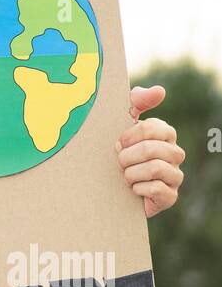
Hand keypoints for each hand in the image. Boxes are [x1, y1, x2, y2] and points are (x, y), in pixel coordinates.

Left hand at [115, 85, 184, 216]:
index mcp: (165, 133)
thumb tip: (159, 91)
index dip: (129, 137)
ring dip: (131, 173)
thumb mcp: (121, 122)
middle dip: (127, 157)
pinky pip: (157, 189)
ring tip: (125, 176)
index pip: (151, 128)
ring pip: (154, 169)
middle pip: (151, 149)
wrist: (112, 187)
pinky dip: (138, 189)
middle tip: (119, 162)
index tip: (117, 143)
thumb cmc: (119, 150)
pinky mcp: (171, 196)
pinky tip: (133, 189)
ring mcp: (175, 175)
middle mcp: (175, 153)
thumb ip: (136, 101)